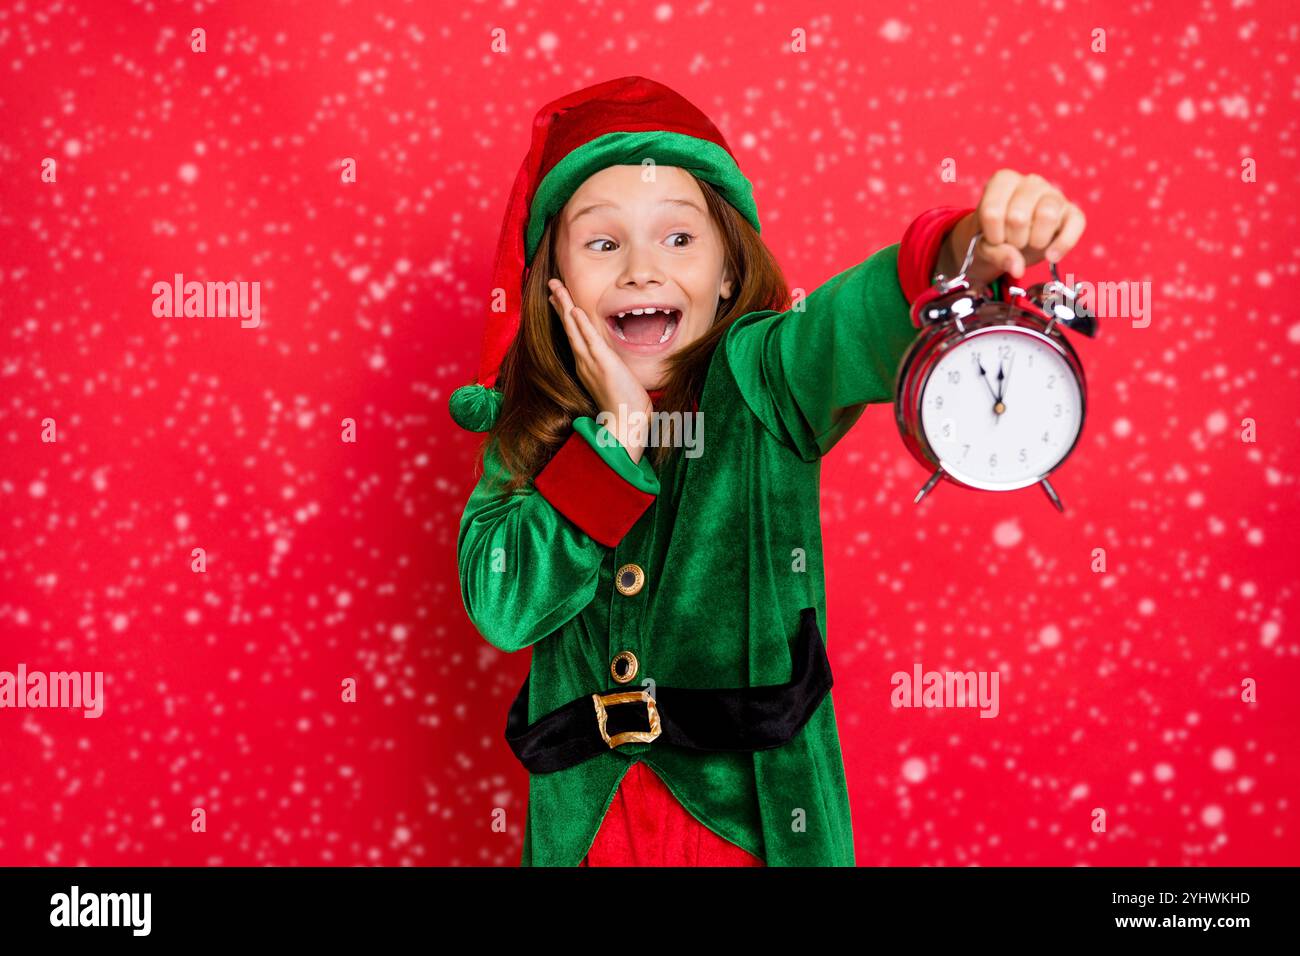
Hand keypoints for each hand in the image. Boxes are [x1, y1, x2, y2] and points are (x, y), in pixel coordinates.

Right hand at [547, 278, 652, 462]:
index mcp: (585, 365)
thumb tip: (611, 362)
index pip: (573, 334)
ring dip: (565, 306)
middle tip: (551, 284)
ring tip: (556, 288)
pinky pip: (589, 340)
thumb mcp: (614, 381)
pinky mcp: (603, 364)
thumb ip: (609, 368)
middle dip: (560, 303)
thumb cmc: (624, 407)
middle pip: (568, 327)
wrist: (625, 424)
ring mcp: (590, 363)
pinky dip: (581, 324)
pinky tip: (574, 309)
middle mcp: (583, 362)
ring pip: (574, 329)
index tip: (558, 299)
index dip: (565, 315)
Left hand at [937, 170, 1086, 289]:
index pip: (992, 212)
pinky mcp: (1073, 212)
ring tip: (1029, 243)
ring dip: (1035, 241)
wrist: (1011, 243)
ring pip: (1047, 215)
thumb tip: (1017, 268)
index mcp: (1004, 181)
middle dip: (1012, 240)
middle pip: (1018, 216)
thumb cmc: (996, 236)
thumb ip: (996, 255)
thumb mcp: (985, 246)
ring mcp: (1054, 195)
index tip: (993, 238)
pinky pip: (1076, 224)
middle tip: (1012, 242)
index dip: (992, 235)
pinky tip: (1051, 256)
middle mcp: (1031, 182)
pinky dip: (1062, 245)